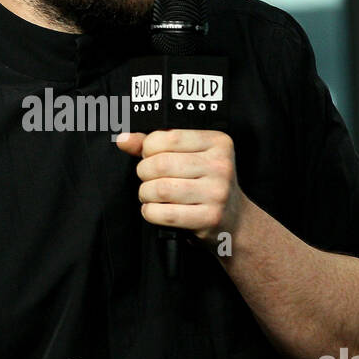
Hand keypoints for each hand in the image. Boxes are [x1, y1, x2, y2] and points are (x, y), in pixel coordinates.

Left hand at [114, 129, 248, 246]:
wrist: (234, 221)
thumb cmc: (205, 185)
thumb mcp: (189, 157)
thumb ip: (155, 145)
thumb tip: (124, 139)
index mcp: (217, 142)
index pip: (170, 137)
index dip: (149, 148)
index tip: (149, 157)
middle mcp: (220, 165)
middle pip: (161, 164)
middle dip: (144, 173)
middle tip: (148, 179)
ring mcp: (217, 193)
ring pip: (161, 189)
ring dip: (146, 194)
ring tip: (150, 195)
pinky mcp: (210, 217)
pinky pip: (166, 214)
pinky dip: (151, 212)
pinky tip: (155, 210)